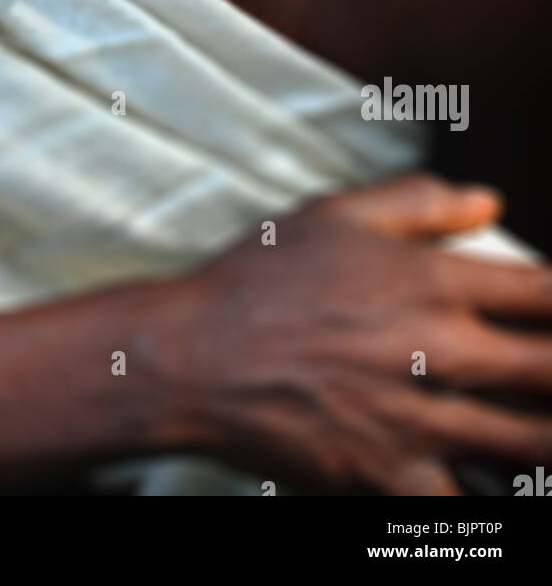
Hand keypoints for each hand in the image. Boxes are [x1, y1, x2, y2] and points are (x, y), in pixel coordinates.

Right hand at [157, 173, 551, 493]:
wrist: (189, 354)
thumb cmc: (258, 279)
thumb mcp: (335, 214)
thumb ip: (419, 201)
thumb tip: (488, 202)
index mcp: (429, 281)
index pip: (544, 293)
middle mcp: (435, 350)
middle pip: (550, 372)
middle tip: (550, 370)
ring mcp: (414, 421)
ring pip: (528, 445)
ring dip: (545, 435)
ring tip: (538, 426)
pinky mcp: (385, 477)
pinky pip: (461, 505)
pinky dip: (485, 493)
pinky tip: (491, 479)